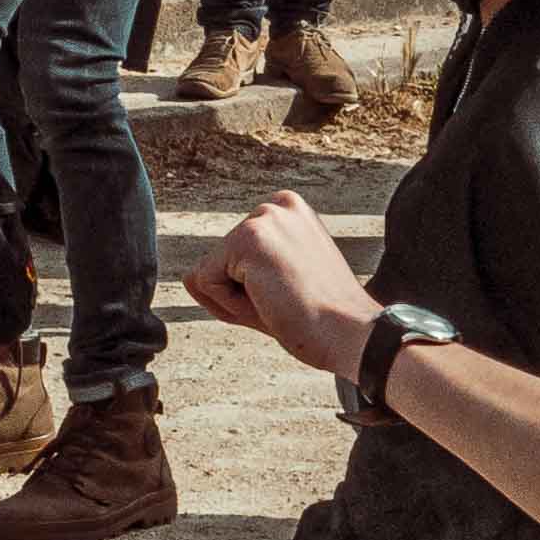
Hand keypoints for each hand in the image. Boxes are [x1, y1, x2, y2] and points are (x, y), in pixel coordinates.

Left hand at [183, 187, 381, 380]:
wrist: (352, 334)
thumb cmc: (319, 318)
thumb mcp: (270, 290)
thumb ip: (228, 279)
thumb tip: (188, 275)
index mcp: (290, 211)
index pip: (237, 254)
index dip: (254, 288)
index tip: (294, 294)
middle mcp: (276, 205)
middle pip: (221, 261)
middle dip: (242, 294)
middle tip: (289, 302)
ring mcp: (262, 219)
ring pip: (210, 273)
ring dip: (237, 301)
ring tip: (282, 302)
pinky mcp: (247, 239)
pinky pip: (206, 282)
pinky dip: (230, 305)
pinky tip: (271, 301)